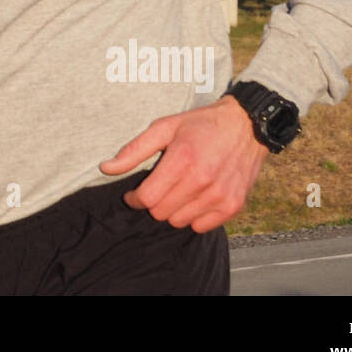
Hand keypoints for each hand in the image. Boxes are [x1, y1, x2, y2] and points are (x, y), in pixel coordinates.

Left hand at [98, 95, 269, 231]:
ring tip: (179, 189)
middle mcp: (202, 180)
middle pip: (161, 212)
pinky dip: (193, 216)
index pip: (147, 198)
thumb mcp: (164, 127)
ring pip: (179, 221)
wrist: (246, 125)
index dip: (134, 198)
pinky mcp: (233, 205)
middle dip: (153, 202)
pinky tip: (195, 197)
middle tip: (159, 186)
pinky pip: (201, 226)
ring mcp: (220, 195)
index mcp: (182, 159)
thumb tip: (105, 168)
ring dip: (173, 209)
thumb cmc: (200, 124)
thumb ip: (134, 150)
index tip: (134, 192)